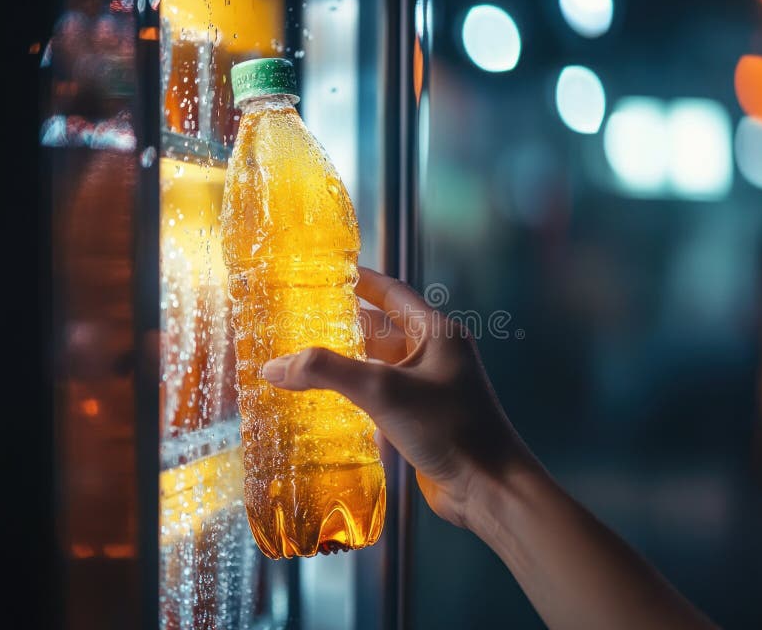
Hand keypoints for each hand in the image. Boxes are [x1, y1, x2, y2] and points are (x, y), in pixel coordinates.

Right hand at [261, 267, 527, 528]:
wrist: (488, 488)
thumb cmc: (449, 429)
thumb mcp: (383, 391)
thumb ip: (327, 373)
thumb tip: (274, 367)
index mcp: (436, 332)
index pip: (392, 293)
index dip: (361, 280)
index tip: (328, 273)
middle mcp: (434, 355)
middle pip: (380, 331)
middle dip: (343, 327)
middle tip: (302, 322)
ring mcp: (429, 388)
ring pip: (379, 367)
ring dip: (347, 365)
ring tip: (303, 361)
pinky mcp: (422, 419)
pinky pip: (382, 398)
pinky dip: (357, 397)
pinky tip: (327, 405)